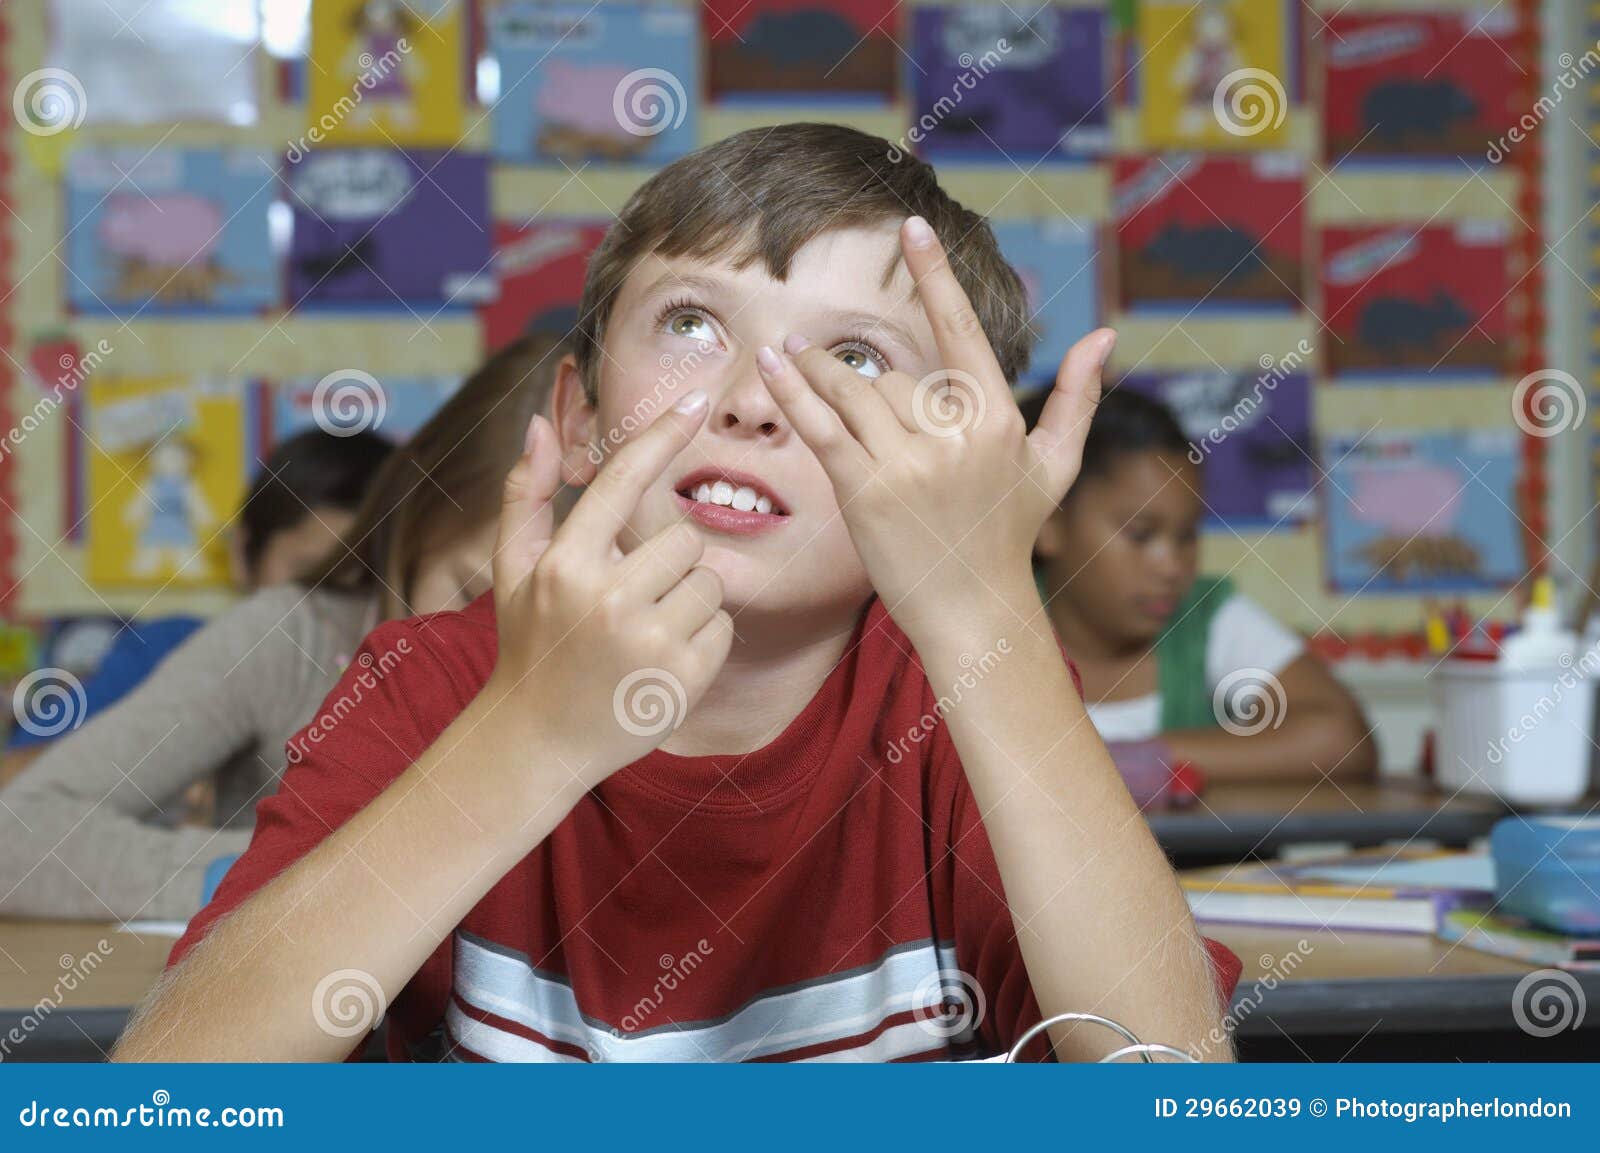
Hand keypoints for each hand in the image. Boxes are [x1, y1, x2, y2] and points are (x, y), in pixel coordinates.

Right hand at [487, 391, 734, 786]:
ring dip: (688, 599)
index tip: (698, 401)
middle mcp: (607, 598)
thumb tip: (539, 423)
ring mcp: (648, 640)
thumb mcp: (513, 569)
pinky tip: (661, 660)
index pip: (623, 480)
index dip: (663, 435)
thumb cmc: (530, 642)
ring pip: (709, 582)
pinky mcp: (683, 677)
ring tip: (645, 630)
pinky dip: (702, 640)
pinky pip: (723, 627)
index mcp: (566, 563)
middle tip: (634, 596)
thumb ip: (526, 494)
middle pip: (685, 538)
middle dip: (669, 561)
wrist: (538, 740)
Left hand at [757, 215, 1115, 641]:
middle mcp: (955, 436)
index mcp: (997, 419)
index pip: (960, 331)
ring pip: (855, 393)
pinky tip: (772, 364)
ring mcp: (909, 465)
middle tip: (857, 407)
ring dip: (817, 372)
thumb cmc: (1008, 536)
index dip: (934, 276)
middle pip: (895, 378)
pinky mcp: (866, 492)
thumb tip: (1103, 337)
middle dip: (874, 391)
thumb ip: (1076, 398)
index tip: (912, 227)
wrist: (972, 611)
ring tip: (789, 355)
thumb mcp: (1051, 467)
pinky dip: (794, 395)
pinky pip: (823, 428)